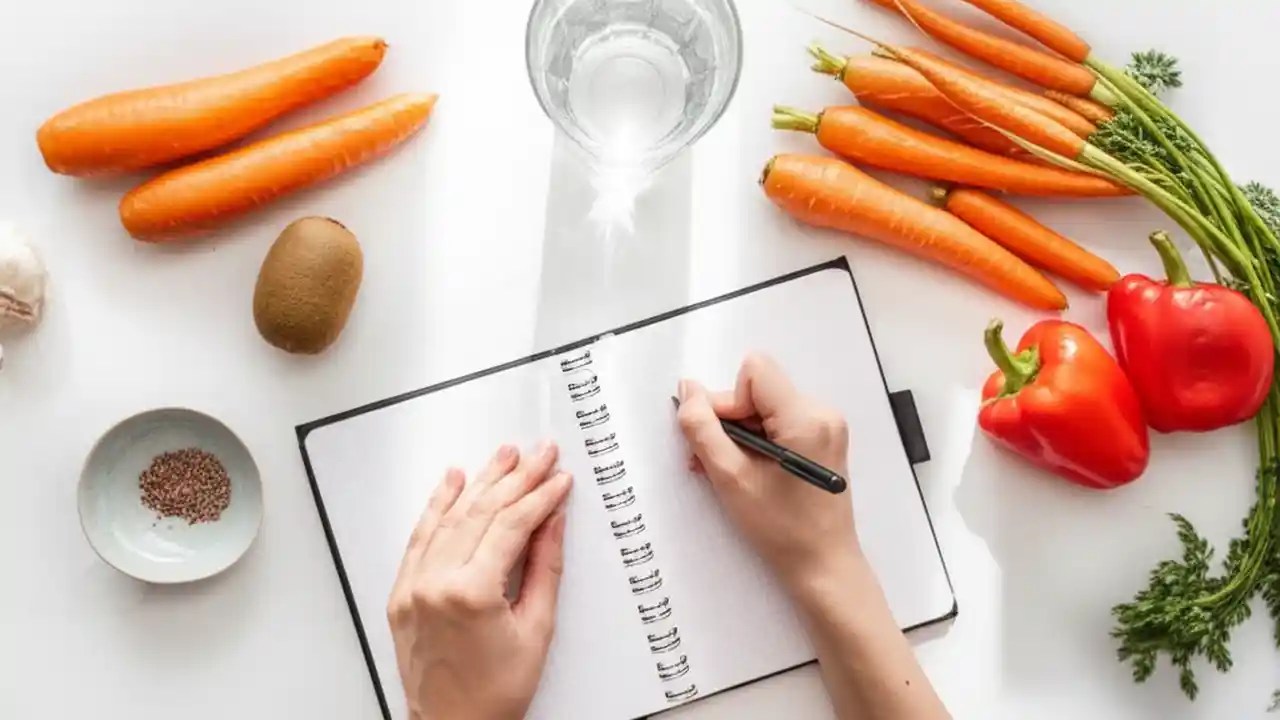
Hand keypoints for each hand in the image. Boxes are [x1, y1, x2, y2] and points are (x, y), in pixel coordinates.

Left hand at [387, 442, 572, 719]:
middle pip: (481, 512)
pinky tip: (452, 481)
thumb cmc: (494, 694)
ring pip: (449, 517)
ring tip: (504, 456)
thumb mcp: (536, 629)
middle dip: (516, 478)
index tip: (559, 479)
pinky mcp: (401, 592)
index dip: (539, 497)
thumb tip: (552, 521)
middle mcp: (434, 584)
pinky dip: (437, 506)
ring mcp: (413, 587)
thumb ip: (544, 567)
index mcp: (470, 594)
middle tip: (540, 454)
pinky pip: (420, 537)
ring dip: (480, 482)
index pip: (511, 525)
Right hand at [676, 354, 857, 589]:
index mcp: (806, 417)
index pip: (755, 371)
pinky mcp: (823, 440)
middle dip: (729, 421)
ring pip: (764, 406)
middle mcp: (822, 412)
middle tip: (711, 462)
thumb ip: (703, 428)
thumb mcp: (730, 478)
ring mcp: (826, 426)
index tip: (721, 440)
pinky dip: (756, 441)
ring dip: (738, 434)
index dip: (728, 400)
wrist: (823, 566)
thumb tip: (687, 388)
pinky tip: (747, 471)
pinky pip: (778, 421)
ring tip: (728, 472)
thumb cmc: (780, 529)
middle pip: (758, 389)